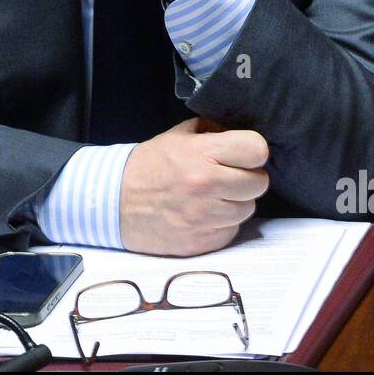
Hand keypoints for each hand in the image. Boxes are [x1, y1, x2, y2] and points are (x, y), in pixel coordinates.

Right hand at [119, 116, 268, 256]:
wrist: (114, 202)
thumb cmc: (148, 167)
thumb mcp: (178, 136)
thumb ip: (213, 132)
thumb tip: (243, 135)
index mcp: (202, 154)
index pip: (257, 149)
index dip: (252, 151)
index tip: (243, 154)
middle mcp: (206, 186)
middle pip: (260, 182)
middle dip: (247, 177)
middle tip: (229, 176)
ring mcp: (205, 218)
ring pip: (248, 209)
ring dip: (236, 202)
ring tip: (213, 196)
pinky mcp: (202, 242)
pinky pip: (231, 231)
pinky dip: (222, 223)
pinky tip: (204, 214)